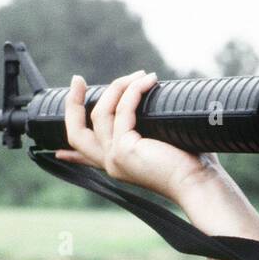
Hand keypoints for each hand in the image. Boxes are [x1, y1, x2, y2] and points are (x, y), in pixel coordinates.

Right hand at [55, 70, 220, 204]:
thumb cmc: (194, 165)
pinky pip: (123, 110)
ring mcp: (114, 158)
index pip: (85, 156)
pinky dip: (134, 91)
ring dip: (119, 87)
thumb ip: (151, 129)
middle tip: (77, 80)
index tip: (57, 150)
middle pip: (76, 132)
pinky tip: (148, 81)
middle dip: (72, 104)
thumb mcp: (165, 144)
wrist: (201, 184)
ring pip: (100, 112)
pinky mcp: (124, 149)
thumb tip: (156, 100)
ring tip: (142, 74)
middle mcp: (112, 164)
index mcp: (120, 166)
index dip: (70, 150)